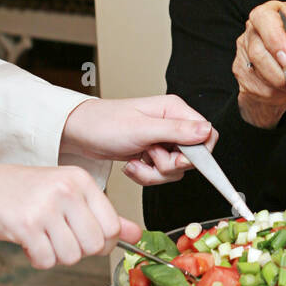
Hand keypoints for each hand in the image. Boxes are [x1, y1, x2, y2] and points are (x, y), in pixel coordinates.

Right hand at [0, 162, 140, 268]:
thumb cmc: (18, 191)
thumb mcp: (64, 194)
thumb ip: (101, 214)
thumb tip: (136, 234)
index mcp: (79, 178)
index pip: (112, 225)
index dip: (101, 240)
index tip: (84, 236)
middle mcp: (65, 189)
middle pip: (94, 244)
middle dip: (77, 250)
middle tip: (57, 237)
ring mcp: (45, 206)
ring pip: (72, 255)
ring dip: (56, 255)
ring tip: (41, 237)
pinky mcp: (25, 225)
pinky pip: (47, 261)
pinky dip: (38, 259)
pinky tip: (28, 243)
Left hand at [59, 95, 216, 185]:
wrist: (79, 133)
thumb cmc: (104, 123)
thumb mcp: (141, 129)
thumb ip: (176, 131)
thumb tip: (206, 131)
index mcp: (174, 110)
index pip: (207, 135)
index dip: (197, 154)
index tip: (177, 160)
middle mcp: (172, 124)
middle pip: (192, 157)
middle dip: (169, 166)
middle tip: (150, 156)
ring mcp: (162, 140)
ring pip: (176, 169)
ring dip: (154, 173)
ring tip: (136, 161)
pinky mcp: (152, 153)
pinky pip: (161, 174)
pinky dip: (146, 175)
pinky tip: (132, 165)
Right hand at [233, 0, 285, 128]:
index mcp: (278, 13)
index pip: (264, 17)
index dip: (274, 38)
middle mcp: (257, 27)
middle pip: (257, 47)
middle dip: (278, 67)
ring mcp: (245, 48)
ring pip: (254, 68)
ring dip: (278, 81)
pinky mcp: (241, 68)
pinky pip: (253, 83)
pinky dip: (272, 90)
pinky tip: (285, 88)